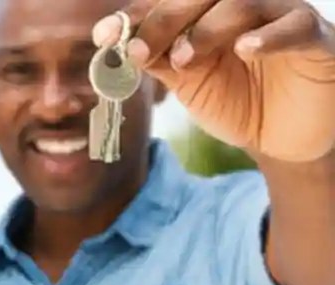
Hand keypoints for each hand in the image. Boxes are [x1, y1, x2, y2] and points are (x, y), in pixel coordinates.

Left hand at [96, 0, 334, 162]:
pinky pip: (294, 25)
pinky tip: (245, 49)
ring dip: (208, 28)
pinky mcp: (314, 38)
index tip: (103, 36)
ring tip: (185, 60)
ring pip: (243, 2)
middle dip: (165, 19)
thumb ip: (159, 61)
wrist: (283, 138)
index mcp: (208, 13)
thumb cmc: (237, 102)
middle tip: (141, 52)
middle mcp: (244, 5)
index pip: (169, 1)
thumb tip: (118, 47)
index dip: (136, 15)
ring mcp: (282, 15)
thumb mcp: (188, 84)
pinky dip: (269, 35)